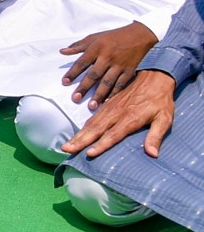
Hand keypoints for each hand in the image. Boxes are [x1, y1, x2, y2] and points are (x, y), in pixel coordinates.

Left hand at [62, 21, 158, 106]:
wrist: (138, 36)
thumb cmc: (112, 36)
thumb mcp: (94, 37)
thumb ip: (78, 46)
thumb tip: (62, 51)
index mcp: (96, 48)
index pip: (82, 62)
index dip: (73, 73)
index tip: (64, 82)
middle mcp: (107, 58)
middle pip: (94, 75)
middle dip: (84, 87)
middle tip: (75, 98)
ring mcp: (119, 66)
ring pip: (107, 82)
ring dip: (99, 95)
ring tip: (92, 106)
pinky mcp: (129, 71)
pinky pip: (121, 85)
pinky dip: (114, 94)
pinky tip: (108, 102)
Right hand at [62, 69, 176, 159]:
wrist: (154, 77)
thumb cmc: (161, 101)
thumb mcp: (164, 119)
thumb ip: (156, 136)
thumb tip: (152, 154)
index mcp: (129, 118)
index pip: (112, 135)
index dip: (101, 145)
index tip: (89, 154)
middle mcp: (116, 113)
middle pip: (95, 129)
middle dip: (80, 140)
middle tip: (66, 149)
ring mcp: (110, 108)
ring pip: (91, 123)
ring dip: (79, 134)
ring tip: (67, 144)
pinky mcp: (108, 104)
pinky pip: (94, 116)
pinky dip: (84, 126)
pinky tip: (79, 133)